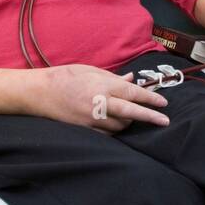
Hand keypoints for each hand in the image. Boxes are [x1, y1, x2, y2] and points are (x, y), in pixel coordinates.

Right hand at [34, 63, 169, 131]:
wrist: (40, 93)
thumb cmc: (65, 77)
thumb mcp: (91, 71)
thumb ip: (114, 78)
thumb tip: (133, 79)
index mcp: (102, 86)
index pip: (133, 93)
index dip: (150, 98)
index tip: (163, 103)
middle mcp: (99, 103)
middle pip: (131, 112)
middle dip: (150, 117)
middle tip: (164, 121)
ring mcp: (92, 119)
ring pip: (120, 125)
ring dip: (130, 121)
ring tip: (133, 116)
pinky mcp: (85, 129)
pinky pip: (108, 133)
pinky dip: (116, 128)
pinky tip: (117, 123)